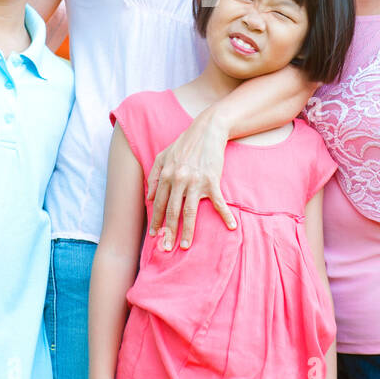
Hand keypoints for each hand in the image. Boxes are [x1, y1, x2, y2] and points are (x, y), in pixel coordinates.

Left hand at [146, 111, 236, 250]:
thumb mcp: (164, 156)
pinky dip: (225, 214)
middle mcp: (179, 179)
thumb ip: (154, 175)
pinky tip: (230, 226)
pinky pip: (218, 202)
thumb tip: (149, 197)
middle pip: (172, 211)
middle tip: (166, 248)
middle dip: (168, 231)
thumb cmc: (185, 143)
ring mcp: (196, 181)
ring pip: (190, 211)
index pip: (159, 203)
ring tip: (185, 245)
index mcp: (166, 174)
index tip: (155, 235)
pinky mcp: (212, 180)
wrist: (207, 130)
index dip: (157, 220)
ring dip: (188, 231)